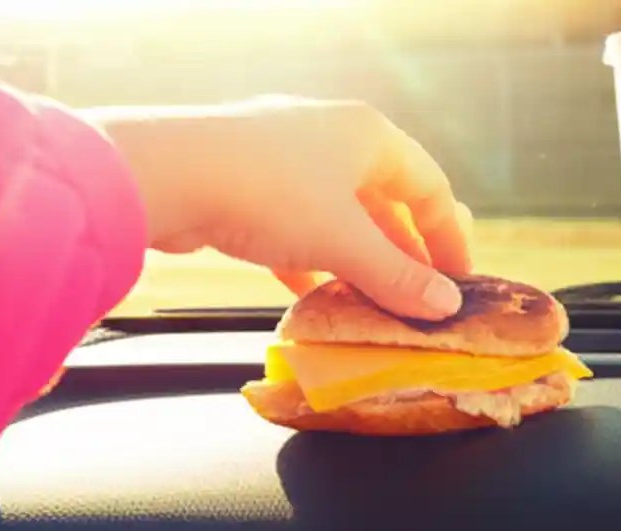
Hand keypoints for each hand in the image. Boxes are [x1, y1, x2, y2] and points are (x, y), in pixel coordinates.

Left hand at [91, 97, 472, 318]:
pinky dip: (311, 261)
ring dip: (356, 262)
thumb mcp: (343, 242)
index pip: (431, 186)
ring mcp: (284, 158)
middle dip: (402, 255)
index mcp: (368, 135)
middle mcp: (330, 136)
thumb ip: (397, 277)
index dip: (449, 238)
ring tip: (370, 305)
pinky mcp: (245, 183)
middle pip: (384, 202)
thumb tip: (445, 305)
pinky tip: (313, 297)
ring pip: (337, 216)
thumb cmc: (268, 194)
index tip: (458, 283)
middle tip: (416, 301)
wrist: (162, 174)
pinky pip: (295, 226)